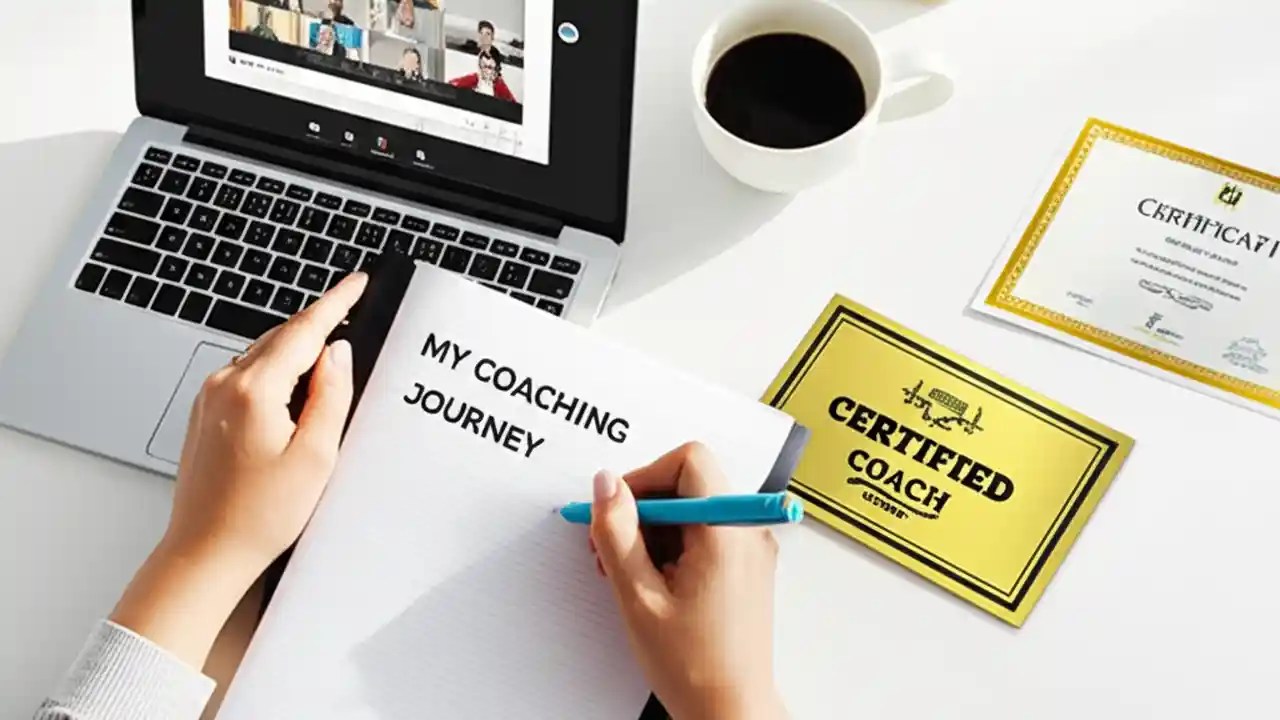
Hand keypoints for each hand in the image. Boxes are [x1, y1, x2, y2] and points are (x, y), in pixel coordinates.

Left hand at [111, 272, 366, 668]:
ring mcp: (209, 397)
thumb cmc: (259, 516)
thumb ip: (331, 395)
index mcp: (254, 390)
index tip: (358, 283)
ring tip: (330, 358)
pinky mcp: (204, 412)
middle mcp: (224, 384)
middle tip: (353, 311)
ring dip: (297, 348)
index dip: (338, 302)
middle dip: (319, 322)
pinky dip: (276, 369)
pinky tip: (295, 389)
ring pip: (263, 353)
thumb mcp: (316, 456)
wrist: (206, 552)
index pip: (305, 329)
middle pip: (282, 336)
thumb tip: (338, 353)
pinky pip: (247, 374)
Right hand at [590, 443, 787, 719]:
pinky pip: (704, 533)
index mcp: (726, 531)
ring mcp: (750, 548)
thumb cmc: (695, 667)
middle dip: (642, 508)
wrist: (730, 710)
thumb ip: (617, 533)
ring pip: (692, 509)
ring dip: (652, 532)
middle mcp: (747, 531)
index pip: (689, 460)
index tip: (617, 509)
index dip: (645, 477)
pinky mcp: (745, 565)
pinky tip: (649, 582)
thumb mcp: (639, 597)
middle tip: (610, 545)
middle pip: (688, 483)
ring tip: (627, 573)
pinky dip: (672, 548)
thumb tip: (605, 486)